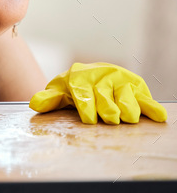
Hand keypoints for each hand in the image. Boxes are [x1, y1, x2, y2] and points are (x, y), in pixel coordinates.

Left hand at [29, 62, 166, 123]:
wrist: (90, 73)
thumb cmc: (73, 87)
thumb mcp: (59, 91)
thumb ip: (49, 99)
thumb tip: (34, 104)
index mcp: (80, 78)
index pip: (83, 92)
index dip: (86, 106)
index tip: (89, 119)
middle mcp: (101, 77)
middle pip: (105, 96)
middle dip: (107, 108)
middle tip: (109, 119)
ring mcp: (120, 81)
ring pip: (125, 96)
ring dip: (128, 107)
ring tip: (128, 118)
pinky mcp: (136, 86)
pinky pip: (145, 98)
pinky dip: (151, 106)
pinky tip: (158, 117)